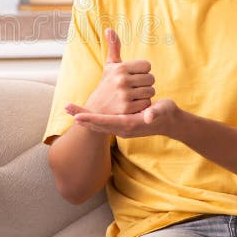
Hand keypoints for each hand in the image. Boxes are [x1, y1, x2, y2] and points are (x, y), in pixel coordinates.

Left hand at [67, 98, 181, 138]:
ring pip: (99, 124)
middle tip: (67, 108)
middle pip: (98, 124)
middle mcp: (123, 128)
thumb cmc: (167, 113)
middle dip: (83, 117)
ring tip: (70, 110)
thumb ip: (156, 113)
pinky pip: (103, 124)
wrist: (170, 122)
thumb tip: (149, 116)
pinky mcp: (122, 125)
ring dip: (85, 117)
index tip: (77, 116)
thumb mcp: (163, 110)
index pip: (106, 122)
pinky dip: (92, 119)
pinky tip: (84, 114)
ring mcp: (121, 128)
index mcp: (130, 124)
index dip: (92, 119)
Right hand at [83, 28, 154, 114]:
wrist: (95, 110)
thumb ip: (113, 47)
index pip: (147, 66)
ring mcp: (125, 95)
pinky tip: (133, 105)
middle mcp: (122, 80)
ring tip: (134, 96)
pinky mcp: (128, 108)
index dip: (142, 72)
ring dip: (145, 95)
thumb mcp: (109, 66)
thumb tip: (109, 29)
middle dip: (145, 84)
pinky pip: (147, 103)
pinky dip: (143, 105)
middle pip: (151, 79)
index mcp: (120, 68)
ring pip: (151, 91)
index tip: (134, 76)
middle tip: (134, 88)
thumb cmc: (106, 85)